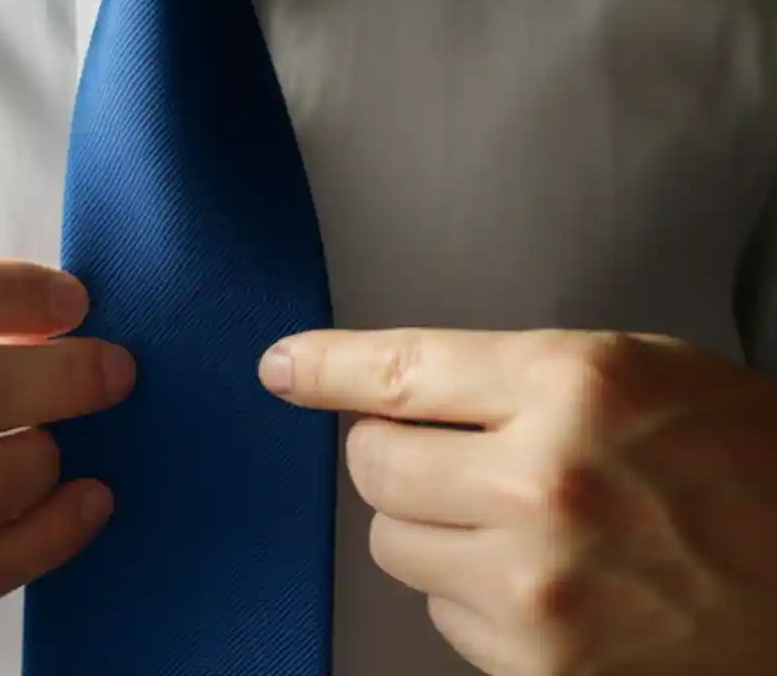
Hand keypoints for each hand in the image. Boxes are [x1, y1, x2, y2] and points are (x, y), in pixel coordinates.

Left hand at [260, 329, 776, 674]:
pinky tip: (538, 577)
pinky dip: (467, 592)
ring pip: (390, 543)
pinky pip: (437, 612)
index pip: (401, 372)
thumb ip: (513, 375)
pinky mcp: (537, 661)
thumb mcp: (638, 374)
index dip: (326, 368)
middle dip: (390, 453)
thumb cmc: (741, 463)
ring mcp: (536, 583)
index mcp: (573, 386)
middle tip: (441, 453)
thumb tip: (392, 388)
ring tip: (507, 518)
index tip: (282, 367)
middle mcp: (544, 482)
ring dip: (427, 524)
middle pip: (373, 466)